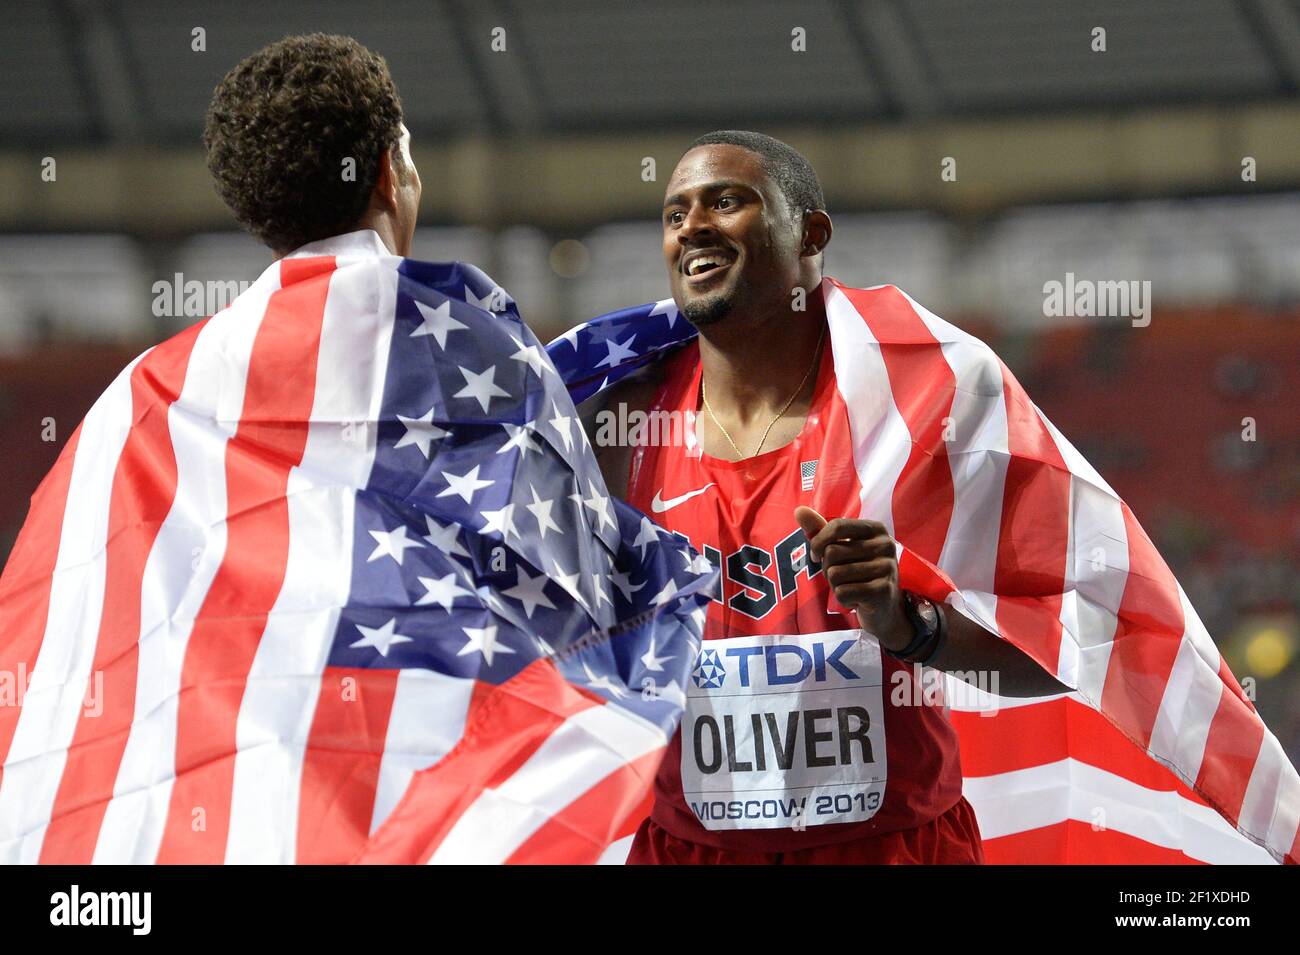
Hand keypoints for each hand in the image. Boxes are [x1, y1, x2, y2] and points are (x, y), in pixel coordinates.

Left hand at [794, 506, 911, 651]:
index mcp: (876, 529)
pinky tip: (856, 599)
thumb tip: (798, 510)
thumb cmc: (858, 572)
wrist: (884, 607)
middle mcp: (886, 545)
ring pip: (835, 574)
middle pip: (832, 551)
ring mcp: (887, 567)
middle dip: (827, 568)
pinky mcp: (883, 590)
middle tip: (841, 577)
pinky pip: (842, 592)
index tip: (816, 555)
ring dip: (835, 585)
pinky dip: (842, 599)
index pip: (837, 526)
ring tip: (850, 587)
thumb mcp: (841, 548)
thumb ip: (820, 530)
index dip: (818, 542)